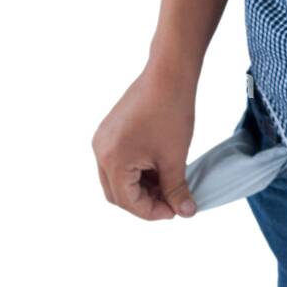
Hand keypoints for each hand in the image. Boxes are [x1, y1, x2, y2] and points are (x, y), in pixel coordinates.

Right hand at [92, 63, 197, 219]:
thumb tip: (186, 213)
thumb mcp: (175, 157)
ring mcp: (102, 139)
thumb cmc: (171, 112)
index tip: (175, 211)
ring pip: (117, 178)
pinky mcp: (109, 130)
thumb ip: (176, 190)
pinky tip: (158, 168)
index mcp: (112, 160)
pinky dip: (136, 170)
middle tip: (170, 202)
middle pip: (118, 193)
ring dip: (140, 187)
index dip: (152, 211)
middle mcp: (100, 151)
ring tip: (167, 184)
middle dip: (144, 201)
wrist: (168, 73)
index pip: (128, 201)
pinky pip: (118, 161)